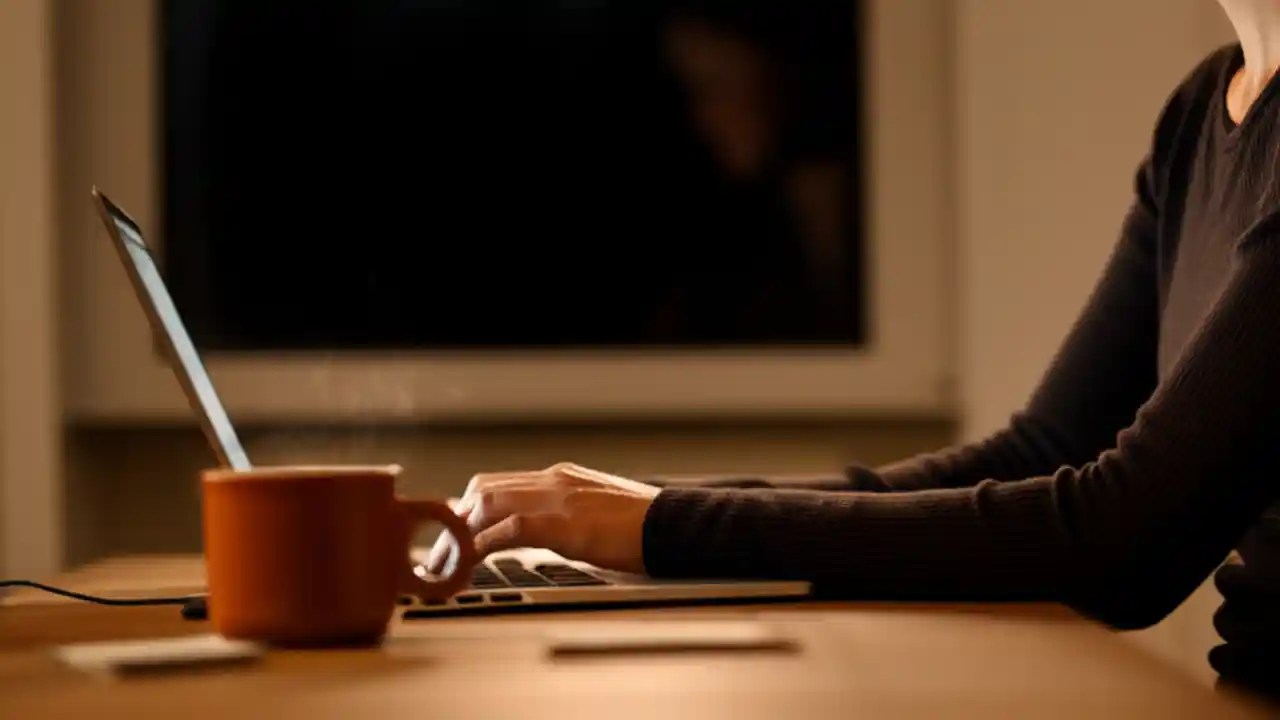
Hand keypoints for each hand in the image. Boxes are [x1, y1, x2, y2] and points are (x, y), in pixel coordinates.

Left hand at [425, 462, 660, 575]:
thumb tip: (550, 536)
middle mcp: (554, 480)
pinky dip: (482, 544)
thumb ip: (571, 517)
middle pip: (484, 489)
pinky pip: (507, 529)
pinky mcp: (561, 523)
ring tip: (449, 562)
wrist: (676, 525)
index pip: (501, 483)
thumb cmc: (647, 525)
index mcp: (562, 477)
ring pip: (487, 503)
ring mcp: (556, 498)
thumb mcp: (599, 512)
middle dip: (458, 519)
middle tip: (445, 551)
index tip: (458, 532)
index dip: (472, 508)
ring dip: (462, 534)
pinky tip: (472, 562)